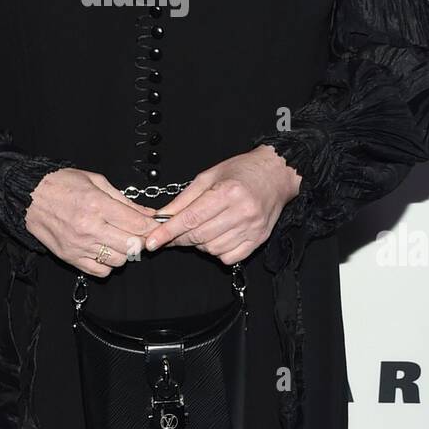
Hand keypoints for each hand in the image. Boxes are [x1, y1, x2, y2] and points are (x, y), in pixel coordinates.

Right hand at [24, 168, 159, 276]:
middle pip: (131, 245)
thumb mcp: (96, 181)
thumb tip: (148, 213)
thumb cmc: (62, 184)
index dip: (151, 227)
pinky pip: (100, 271)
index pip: (136, 224)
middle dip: (141, 240)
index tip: (155, 226)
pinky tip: (105, 249)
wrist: (28, 196)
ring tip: (119, 240)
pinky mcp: (70, 257)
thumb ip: (124, 200)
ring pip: (119, 260)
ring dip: (125, 252)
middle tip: (138, 232)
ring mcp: (79, 245)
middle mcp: (89, 227)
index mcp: (97, 205)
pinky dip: (108, 263)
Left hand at [141, 146, 301, 264]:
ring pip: (212, 249)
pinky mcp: (259, 239)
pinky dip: (217, 251)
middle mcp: (242, 212)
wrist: (276, 174)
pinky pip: (229, 257)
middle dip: (179, 238)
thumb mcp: (209, 176)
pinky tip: (217, 237)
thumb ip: (185, 199)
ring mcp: (252, 228)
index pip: (190, 219)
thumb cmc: (241, 171)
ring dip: (199, 244)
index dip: (168, 232)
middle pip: (199, 236)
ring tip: (201, 228)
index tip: (152, 242)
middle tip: (172, 234)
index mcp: (228, 192)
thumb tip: (162, 216)